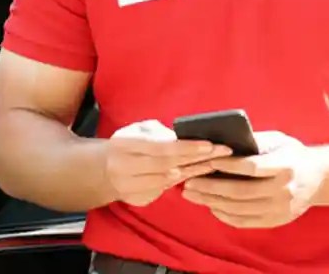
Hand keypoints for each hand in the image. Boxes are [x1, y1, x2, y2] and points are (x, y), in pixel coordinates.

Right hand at [104, 119, 231, 206]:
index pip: (161, 148)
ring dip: (195, 171)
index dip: (186, 147)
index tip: (210, 144)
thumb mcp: (138, 130)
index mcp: (124, 144)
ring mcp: (131, 187)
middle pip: (168, 165)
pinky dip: (185, 181)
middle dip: (197, 158)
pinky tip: (203, 175)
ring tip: (218, 163)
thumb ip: (159, 132)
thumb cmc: (128, 144)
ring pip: (169, 180)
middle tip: (223, 153)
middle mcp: (125, 167)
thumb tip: (184, 138)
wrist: (105, 170)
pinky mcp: (139, 199)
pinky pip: (166, 190)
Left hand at [181, 131, 325, 227]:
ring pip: (240, 209)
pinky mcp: (277, 220)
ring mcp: (281, 208)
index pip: (252, 167)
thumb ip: (254, 140)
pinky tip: (211, 206)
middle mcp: (284, 189)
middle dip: (211, 187)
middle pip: (241, 192)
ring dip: (212, 202)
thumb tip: (223, 140)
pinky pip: (246, 221)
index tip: (207, 161)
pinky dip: (225, 216)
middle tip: (189, 182)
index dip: (228, 165)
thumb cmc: (293, 154)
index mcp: (285, 165)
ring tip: (193, 194)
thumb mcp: (279, 140)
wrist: (320, 178)